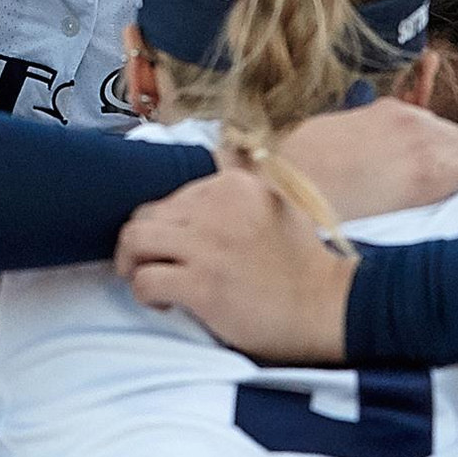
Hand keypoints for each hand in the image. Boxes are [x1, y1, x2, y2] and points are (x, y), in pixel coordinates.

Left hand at [117, 170, 358, 363]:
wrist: (326, 305)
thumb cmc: (302, 261)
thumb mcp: (277, 201)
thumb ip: (245, 179)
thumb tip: (221, 150)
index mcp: (231, 186)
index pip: (171, 196)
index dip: (167, 225)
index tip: (176, 246)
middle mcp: (215, 208)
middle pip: (146, 215)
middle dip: (140, 243)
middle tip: (149, 264)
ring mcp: (206, 246)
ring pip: (134, 241)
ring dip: (131, 264)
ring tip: (146, 279)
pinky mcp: (201, 285)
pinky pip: (144, 281)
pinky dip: (144, 294)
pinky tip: (165, 302)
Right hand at [277, 97, 457, 219]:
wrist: (296, 179)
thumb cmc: (304, 164)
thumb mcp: (335, 138)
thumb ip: (361, 141)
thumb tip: (363, 159)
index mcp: (389, 112)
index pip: (432, 121)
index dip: (451, 134)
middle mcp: (412, 123)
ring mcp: (424, 147)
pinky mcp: (431, 176)